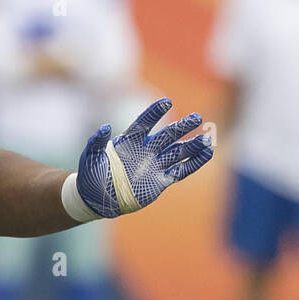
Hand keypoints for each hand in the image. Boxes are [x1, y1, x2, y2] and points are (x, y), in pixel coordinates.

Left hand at [73, 98, 213, 218]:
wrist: (97, 197)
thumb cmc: (91, 174)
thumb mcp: (90, 156)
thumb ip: (97, 142)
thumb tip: (105, 128)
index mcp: (129, 141)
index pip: (145, 123)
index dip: (155, 113)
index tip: (166, 102)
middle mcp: (145, 150)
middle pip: (168, 136)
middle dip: (182, 127)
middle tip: (197, 117)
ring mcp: (154, 165)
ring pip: (178, 152)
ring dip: (193, 146)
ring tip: (208, 139)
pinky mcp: (160, 181)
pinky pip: (180, 171)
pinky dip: (193, 164)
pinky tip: (206, 155)